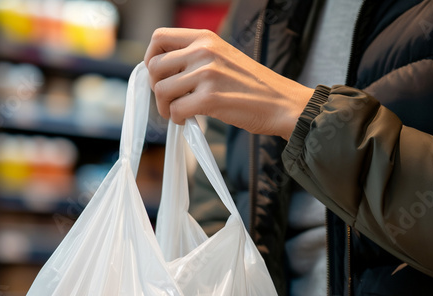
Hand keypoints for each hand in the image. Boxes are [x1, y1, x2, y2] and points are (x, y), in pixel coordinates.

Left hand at [144, 27, 314, 139]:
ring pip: (161, 90)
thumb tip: (158, 70)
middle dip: (156, 87)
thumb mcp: (221, 57)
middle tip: (171, 99)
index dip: (151, 58)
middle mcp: (204, 51)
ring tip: (180, 112)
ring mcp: (207, 74)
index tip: (160, 75)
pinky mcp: (210, 98)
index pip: (159, 38)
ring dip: (166, 107)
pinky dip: (178, 119)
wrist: (282, 103)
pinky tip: (190, 120)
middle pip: (154, 66)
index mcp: (205, 38)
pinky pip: (176, 110)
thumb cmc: (250, 85)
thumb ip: (193, 57)